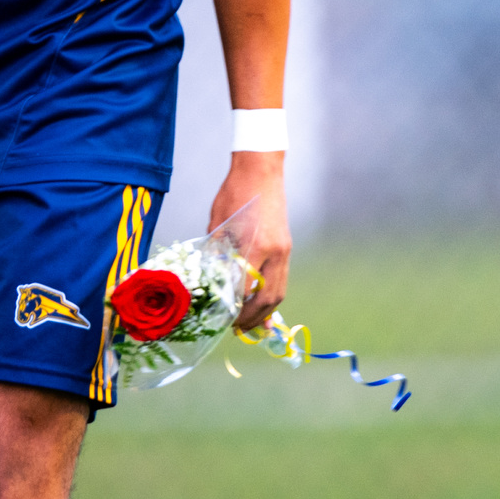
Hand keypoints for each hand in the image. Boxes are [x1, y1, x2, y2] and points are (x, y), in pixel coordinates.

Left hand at [210, 156, 289, 329]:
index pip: (245, 289)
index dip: (234, 309)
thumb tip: (212, 283)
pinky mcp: (287, 247)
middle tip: (234, 328)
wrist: (261, 170)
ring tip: (249, 324)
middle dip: (251, 318)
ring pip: (278, 292)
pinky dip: (271, 297)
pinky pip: (281, 280)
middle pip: (267, 298)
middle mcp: (275, 252)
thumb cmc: (234, 193)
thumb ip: (217, 256)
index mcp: (255, 246)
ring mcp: (284, 250)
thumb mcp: (217, 226)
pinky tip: (263, 308)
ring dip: (264, 312)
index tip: (221, 318)